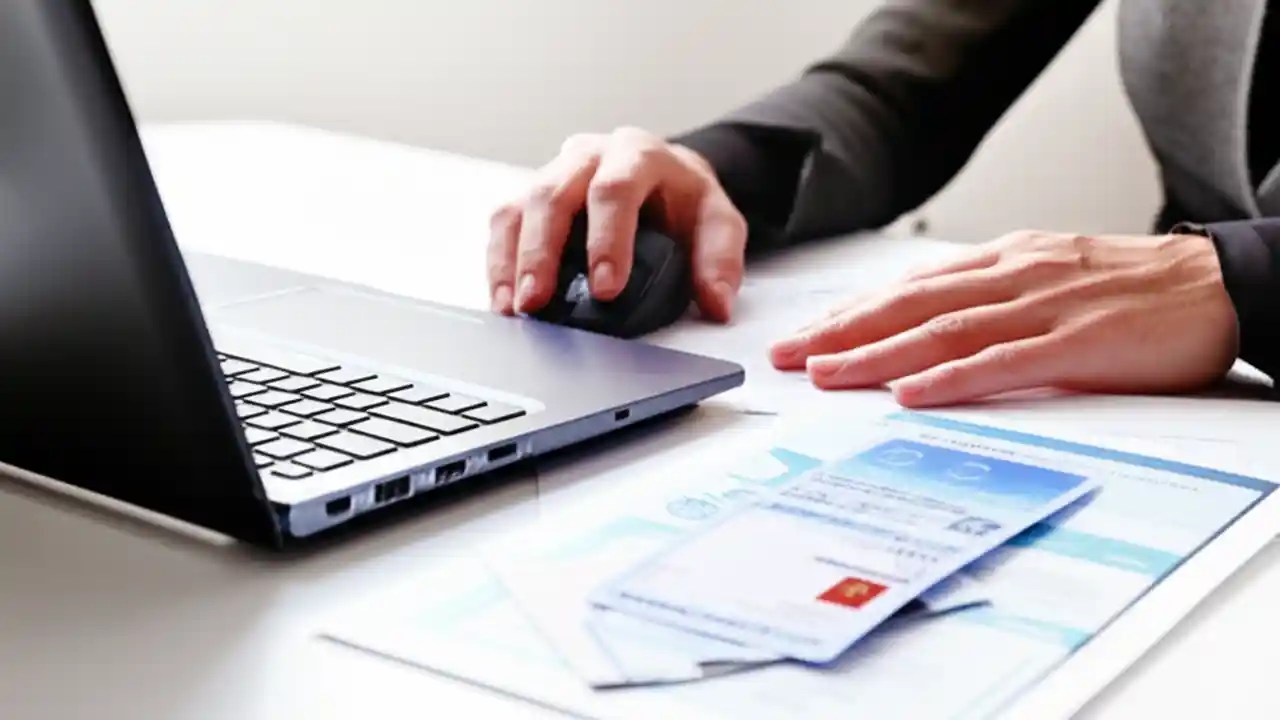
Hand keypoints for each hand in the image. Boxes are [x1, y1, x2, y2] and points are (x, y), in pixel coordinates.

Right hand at [487, 127, 746, 320]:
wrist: (663, 176)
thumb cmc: (684, 200)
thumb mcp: (718, 221)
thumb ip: (721, 259)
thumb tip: (717, 304)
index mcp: (638, 155)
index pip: (615, 189)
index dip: (607, 239)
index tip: (605, 289)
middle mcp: (589, 156)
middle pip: (553, 194)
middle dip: (543, 252)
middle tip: (540, 301)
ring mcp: (554, 172)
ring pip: (520, 206)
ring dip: (512, 260)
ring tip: (515, 307)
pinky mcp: (532, 196)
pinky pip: (504, 222)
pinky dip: (500, 261)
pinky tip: (503, 298)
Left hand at [770, 231, 1239, 406]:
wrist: (1219, 282)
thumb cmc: (1132, 287)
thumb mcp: (1049, 276)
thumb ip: (992, 297)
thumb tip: (930, 326)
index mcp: (1004, 262)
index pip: (909, 288)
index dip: (852, 312)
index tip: (806, 335)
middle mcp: (1012, 277)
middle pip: (909, 305)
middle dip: (842, 332)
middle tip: (788, 357)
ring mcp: (1043, 307)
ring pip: (941, 330)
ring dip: (876, 354)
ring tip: (825, 374)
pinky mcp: (1077, 343)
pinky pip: (1003, 361)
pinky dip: (951, 378)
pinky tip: (908, 393)